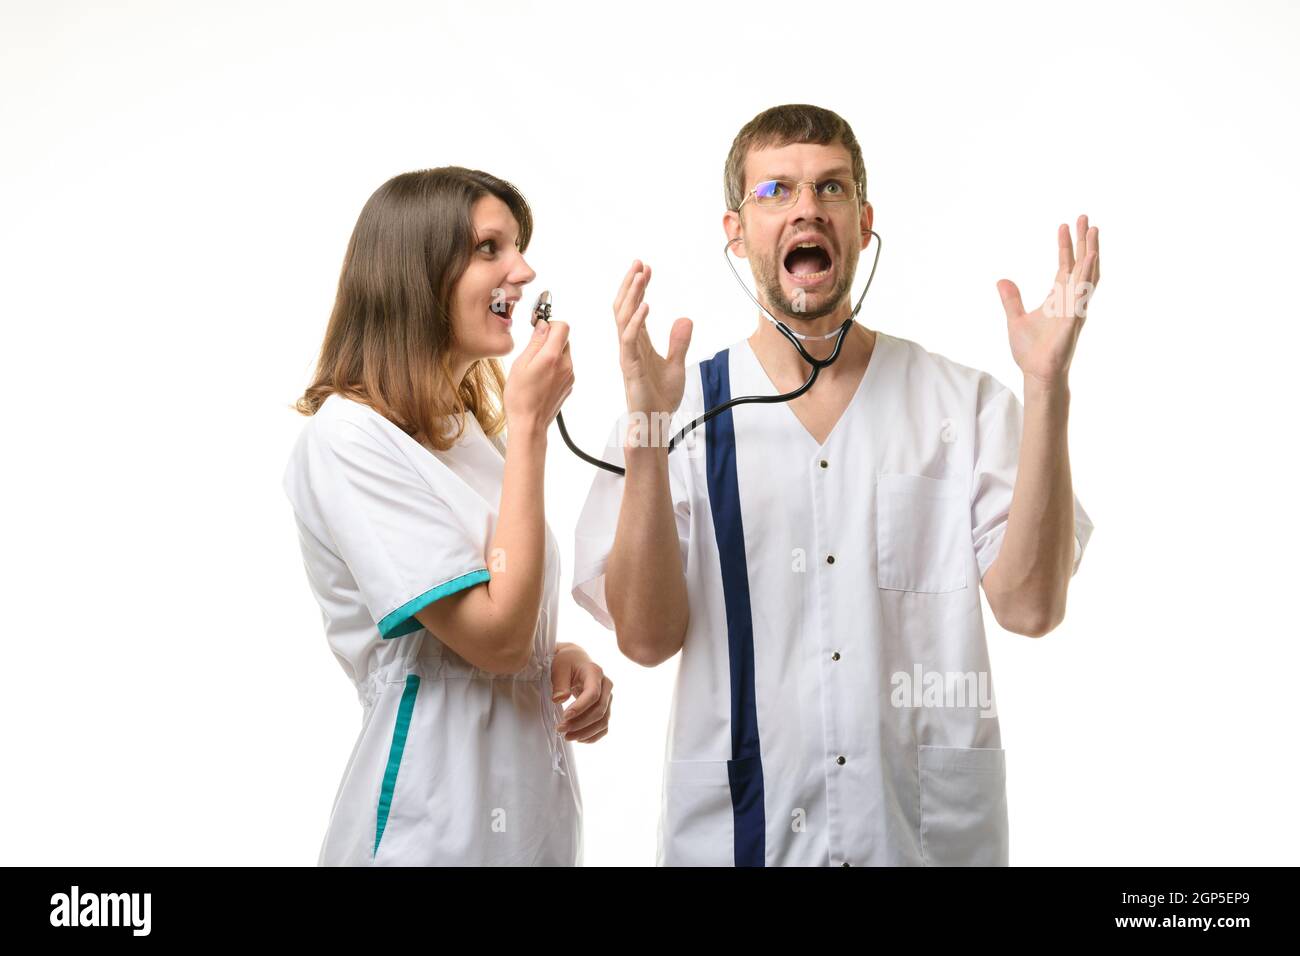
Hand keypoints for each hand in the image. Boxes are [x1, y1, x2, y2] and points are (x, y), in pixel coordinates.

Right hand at [504, 316, 573, 432]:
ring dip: (552, 354)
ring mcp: (570, 376)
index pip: (563, 326)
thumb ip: (535, 342)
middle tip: (533, 350)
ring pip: (564, 354)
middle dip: (550, 340)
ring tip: (535, 368)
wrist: (529, 424)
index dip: (550, 324)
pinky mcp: (569, 385)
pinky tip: (540, 378)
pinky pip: (564, 367)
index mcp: (552, 357)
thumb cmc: (520, 397)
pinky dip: (554, 367)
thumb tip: (543, 325)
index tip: (538, 329)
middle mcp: (566, 365)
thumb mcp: (520, 364)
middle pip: (564, 340)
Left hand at [550, 643, 612, 742]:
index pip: (593, 694)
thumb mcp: (559, 668)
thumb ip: (560, 683)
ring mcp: (608, 698)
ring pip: (603, 721)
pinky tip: (578, 738)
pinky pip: (604, 726)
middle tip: (560, 728)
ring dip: (585, 732)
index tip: (564, 717)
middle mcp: (606, 686)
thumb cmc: (567, 663)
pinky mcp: (606, 708)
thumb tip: (559, 700)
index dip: (580, 708)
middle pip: (599, 710)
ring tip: (567, 736)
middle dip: (580, 723)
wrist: (576, 661)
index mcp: (595, 673)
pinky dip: (593, 736)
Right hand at [613, 260, 692, 421]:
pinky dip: (636, 321)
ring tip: (640, 276)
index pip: (635, 310)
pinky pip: (629, 340)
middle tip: (639, 263)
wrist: (655, 423)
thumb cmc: (660, 398)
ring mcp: (627, 355)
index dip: (639, 289)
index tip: (646, 269)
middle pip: (624, 308)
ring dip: (631, 295)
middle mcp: (629, 346)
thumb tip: (684, 319)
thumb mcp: (676, 364)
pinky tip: (645, 305)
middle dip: (630, 284)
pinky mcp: (630, 367)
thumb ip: (679, 342)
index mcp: (638, 344)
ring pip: (623, 318)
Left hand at [997, 214, 1099, 390]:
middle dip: (1083, 241)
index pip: (1064, 266)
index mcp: (1058, 298)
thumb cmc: (1031, 351)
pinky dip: (1086, 275)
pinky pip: (1082, 292)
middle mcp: (1070, 300)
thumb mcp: (1016, 319)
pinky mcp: (1074, 317)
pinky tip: (1090, 258)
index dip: (1066, 246)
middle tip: (1085, 217)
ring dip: (1090, 252)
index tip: (1064, 225)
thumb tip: (1001, 281)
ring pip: (1087, 274)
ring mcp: (1074, 307)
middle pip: (1080, 264)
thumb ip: (1011, 300)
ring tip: (1093, 230)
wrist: (1037, 373)